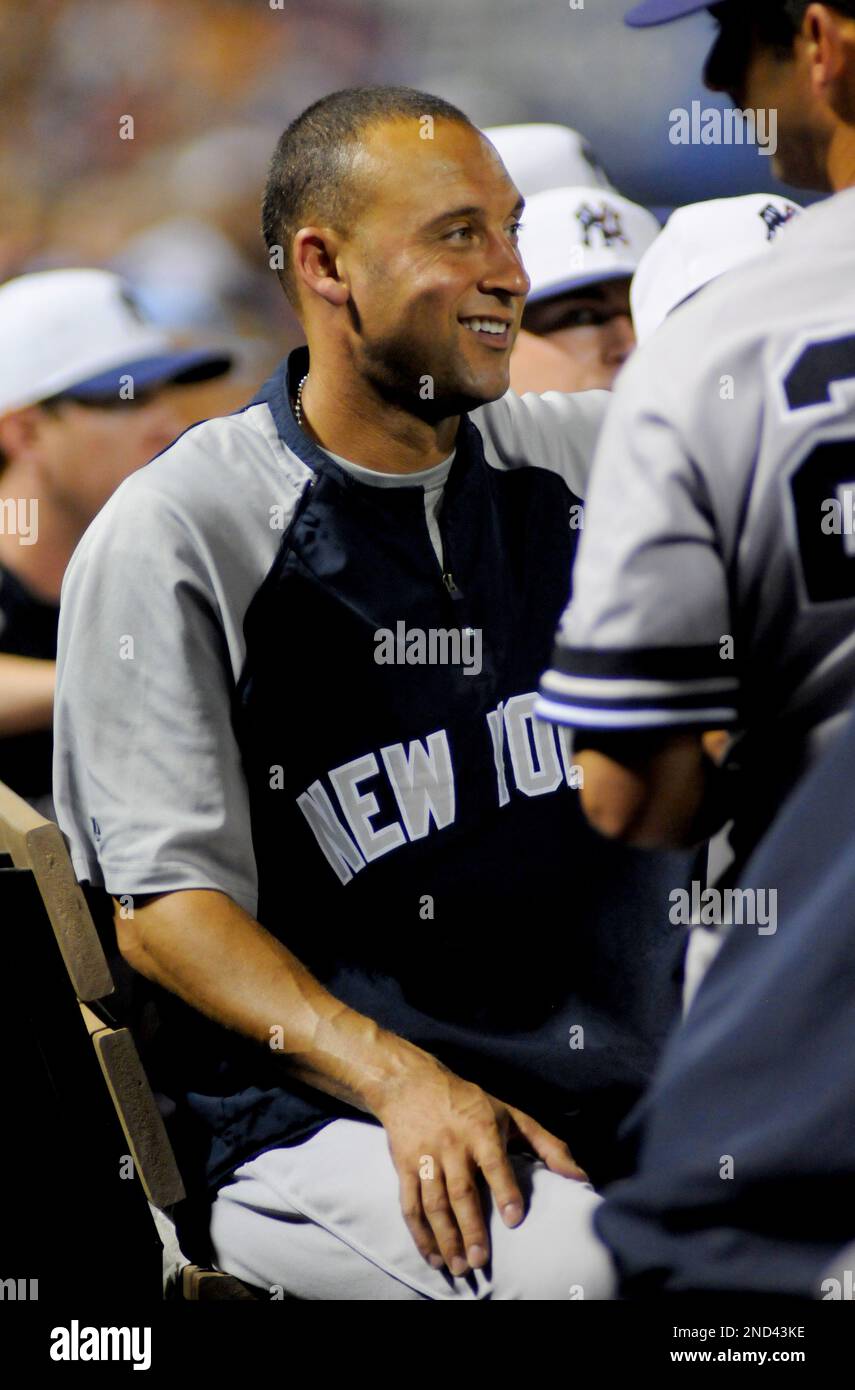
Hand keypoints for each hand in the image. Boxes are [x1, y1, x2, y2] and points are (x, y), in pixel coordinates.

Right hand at [373, 1057, 587, 1275]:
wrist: (412, 1083)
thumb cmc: (470, 1102)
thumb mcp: (511, 1115)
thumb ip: (547, 1145)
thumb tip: (579, 1177)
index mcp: (481, 1129)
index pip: (494, 1162)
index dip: (504, 1190)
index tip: (514, 1219)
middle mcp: (452, 1144)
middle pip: (461, 1191)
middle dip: (470, 1228)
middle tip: (481, 1261)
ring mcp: (426, 1157)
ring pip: (433, 1203)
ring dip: (445, 1237)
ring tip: (459, 1267)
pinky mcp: (404, 1166)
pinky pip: (410, 1205)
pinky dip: (420, 1234)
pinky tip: (434, 1256)